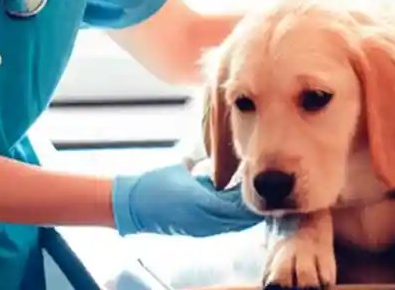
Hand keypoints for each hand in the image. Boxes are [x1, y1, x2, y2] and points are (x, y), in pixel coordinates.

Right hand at [111, 163, 262, 236]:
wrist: (132, 205)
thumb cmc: (153, 184)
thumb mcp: (182, 170)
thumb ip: (205, 168)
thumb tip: (224, 162)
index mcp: (200, 202)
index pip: (238, 202)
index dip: (252, 192)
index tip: (258, 176)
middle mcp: (204, 219)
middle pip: (241, 217)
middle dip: (255, 203)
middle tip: (262, 186)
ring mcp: (202, 228)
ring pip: (234, 223)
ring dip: (246, 211)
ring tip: (254, 195)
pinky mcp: (198, 231)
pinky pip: (224, 226)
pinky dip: (234, 216)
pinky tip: (236, 204)